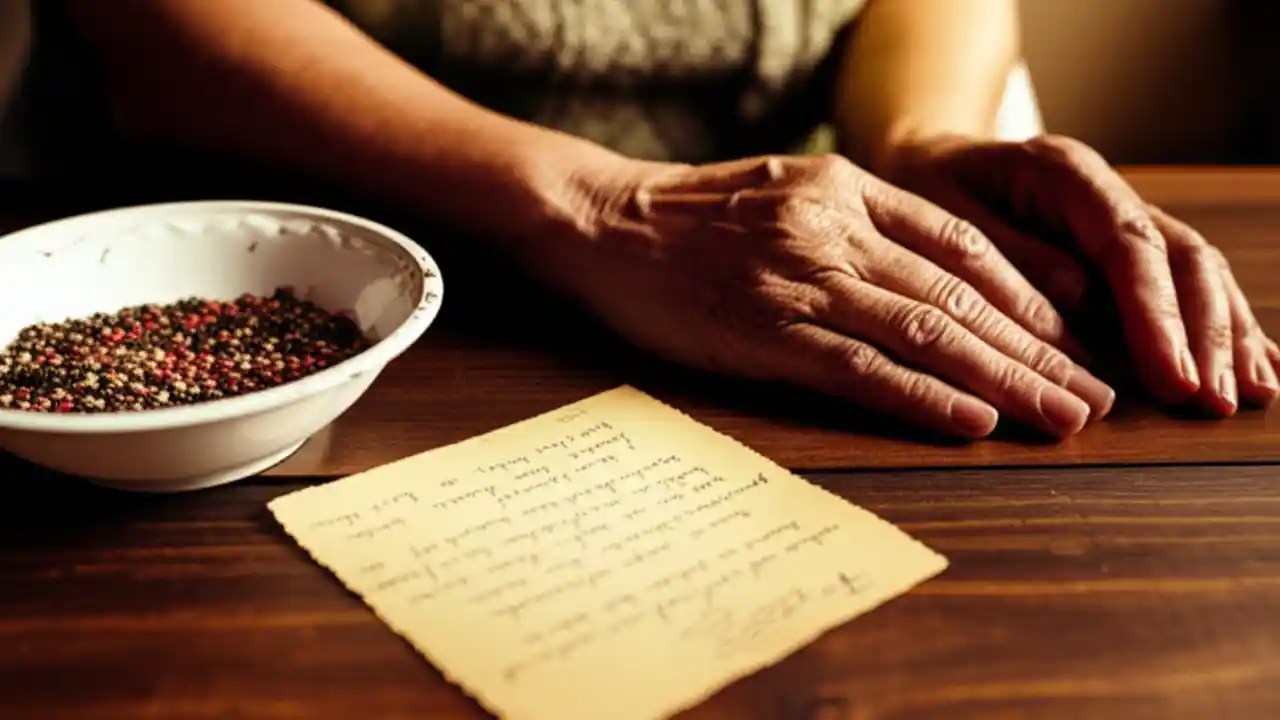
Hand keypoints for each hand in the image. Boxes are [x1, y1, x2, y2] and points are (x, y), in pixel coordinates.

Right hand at [526, 154, 1114, 438]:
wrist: (602, 222)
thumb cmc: (692, 215)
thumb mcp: (784, 189)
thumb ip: (854, 219)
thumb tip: (931, 271)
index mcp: (844, 190)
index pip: (961, 244)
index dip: (1028, 293)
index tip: (1073, 336)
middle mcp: (833, 230)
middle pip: (959, 293)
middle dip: (1037, 350)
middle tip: (1092, 397)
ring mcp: (799, 280)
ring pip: (925, 330)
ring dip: (1002, 379)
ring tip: (1059, 418)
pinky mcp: (763, 331)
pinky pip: (858, 368)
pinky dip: (921, 396)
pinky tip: (972, 421)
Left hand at [881, 133, 1279, 414]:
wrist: (929, 160)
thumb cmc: (932, 190)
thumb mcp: (945, 214)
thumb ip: (1009, 253)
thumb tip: (1079, 296)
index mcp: (1066, 173)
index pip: (1128, 244)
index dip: (1157, 314)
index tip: (1174, 376)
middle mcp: (1107, 191)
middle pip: (1179, 257)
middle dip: (1205, 332)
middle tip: (1216, 401)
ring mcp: (1123, 217)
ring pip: (1195, 270)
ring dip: (1226, 333)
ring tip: (1253, 392)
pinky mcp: (1125, 251)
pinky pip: (1182, 283)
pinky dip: (1217, 325)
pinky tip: (1254, 364)